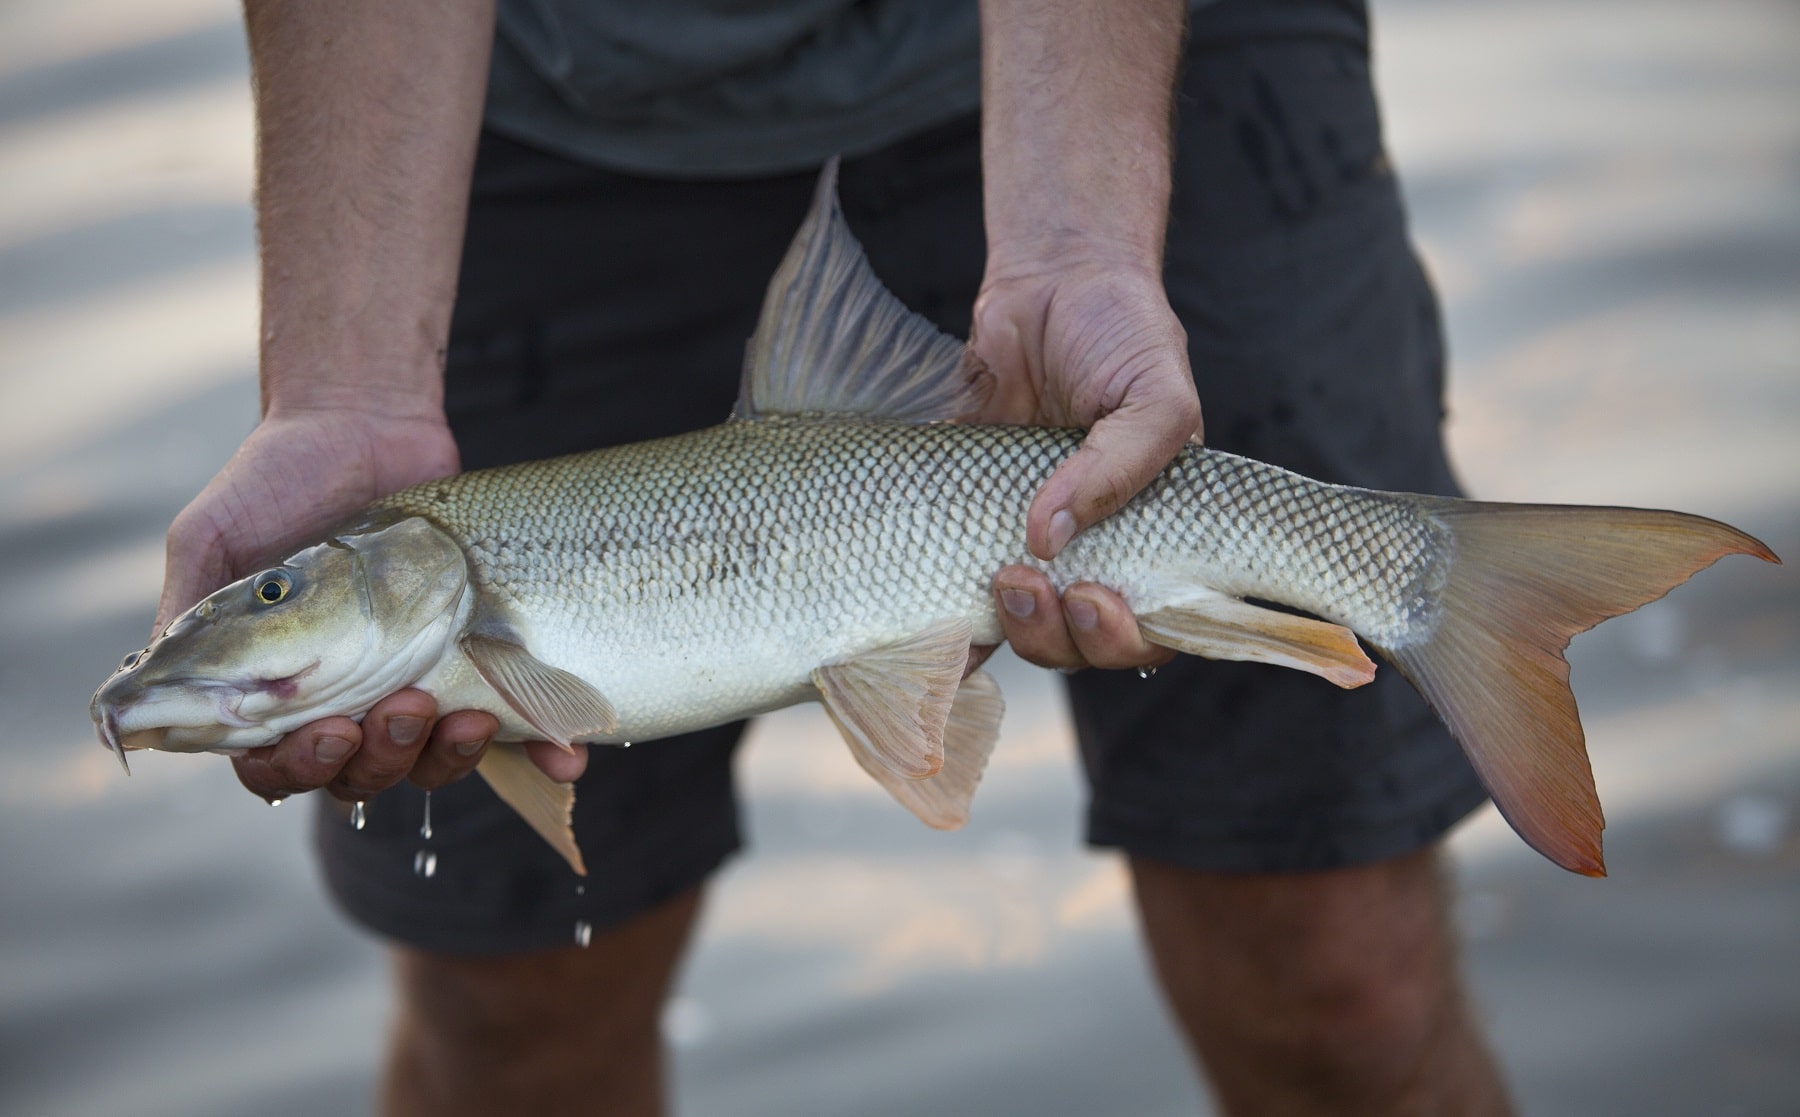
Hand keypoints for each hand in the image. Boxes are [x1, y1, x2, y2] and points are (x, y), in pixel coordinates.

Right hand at [156, 407, 588, 800]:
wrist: (365, 421)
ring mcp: (415, 680)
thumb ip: (188, 615)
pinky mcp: (477, 657)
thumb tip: (138, 706)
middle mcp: (345, 697)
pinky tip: (568, 756)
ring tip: (469, 714)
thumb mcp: (213, 538)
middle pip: (360, 776)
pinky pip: (515, 722)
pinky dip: (543, 750)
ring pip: (431, 761)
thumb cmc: (274, 479)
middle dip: (384, 759)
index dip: (302, 768)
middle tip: (405, 706)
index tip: (331, 731)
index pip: (278, 766)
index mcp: (276, 688)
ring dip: (450, 756)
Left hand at [970, 255, 1198, 670]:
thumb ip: (1120, 466)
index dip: (1128, 638)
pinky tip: (929, 628)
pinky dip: (943, 624)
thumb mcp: (1155, 394)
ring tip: (1001, 577)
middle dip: (1062, 636)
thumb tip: (1047, 535)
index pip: (1155, 625)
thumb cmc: (1123, 337)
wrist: (1052, 282)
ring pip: (1026, 630)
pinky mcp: (969, 523)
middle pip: (1085, 644)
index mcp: (1156, 538)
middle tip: (1032, 582)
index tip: (1094, 597)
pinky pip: (957, 595)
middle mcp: (1097, 554)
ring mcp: (1031, 544)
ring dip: (1013, 627)